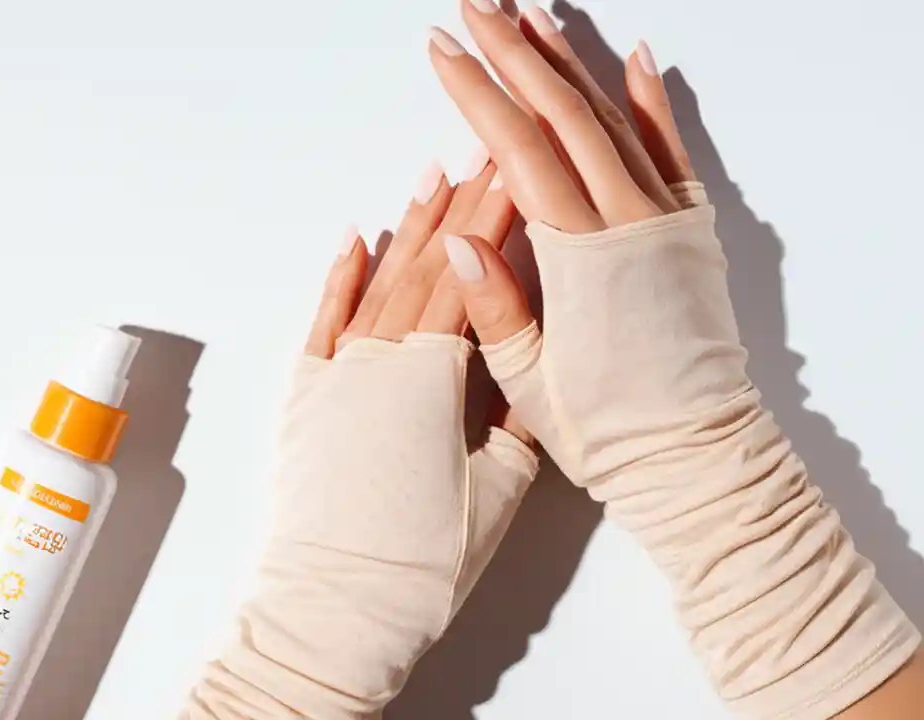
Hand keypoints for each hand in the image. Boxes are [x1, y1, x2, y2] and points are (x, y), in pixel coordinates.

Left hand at [182, 163, 538, 718]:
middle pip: (430, 268)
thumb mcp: (497, 492)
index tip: (521, 175)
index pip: (473, 280)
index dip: (499, 222)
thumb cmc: (420, 562)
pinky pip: (323, 320)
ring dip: (409, 229)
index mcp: (433, 378)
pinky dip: (340, 277)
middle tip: (489, 154)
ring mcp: (335, 374)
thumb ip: (515, 417)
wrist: (332, 608)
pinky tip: (356, 239)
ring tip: (433, 176)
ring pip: (380, 284)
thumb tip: (530, 362)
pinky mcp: (303, 397)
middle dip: (464, 207)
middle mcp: (379, 360)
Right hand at [427, 4, 919, 717]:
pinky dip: (649, 100)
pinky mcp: (692, 230)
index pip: (517, 149)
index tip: (442, 52)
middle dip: (513, 54)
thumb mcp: (530, 379)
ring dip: (568, 63)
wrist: (697, 454)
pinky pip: (670, 149)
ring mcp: (666, 220)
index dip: (475, 94)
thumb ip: (494, 304)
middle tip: (474, 8)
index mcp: (580, 256)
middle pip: (563, 114)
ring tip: (530, 18)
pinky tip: (633, 57)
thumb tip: (457, 238)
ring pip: (612, 118)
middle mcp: (628, 222)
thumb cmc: (608, 429)